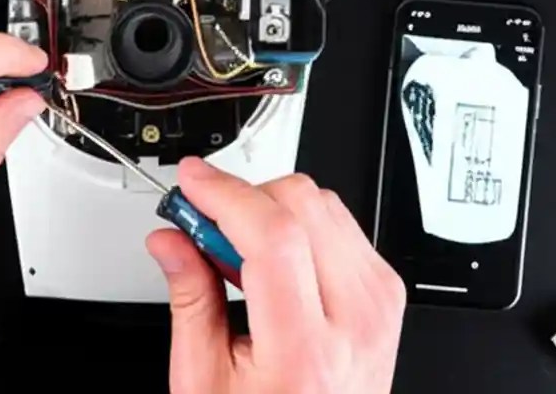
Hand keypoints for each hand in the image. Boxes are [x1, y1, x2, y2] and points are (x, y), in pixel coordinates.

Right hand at [147, 159, 405, 393]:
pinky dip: (300, 226)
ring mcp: (378, 303)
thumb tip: (169, 239)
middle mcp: (355, 321)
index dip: (226, 195)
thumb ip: (189, 299)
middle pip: (304, 206)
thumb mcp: (204, 380)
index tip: (193, 181)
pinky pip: (341, 223)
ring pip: (324, 204)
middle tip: (203, 222)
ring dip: (271, 209)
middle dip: (243, 198)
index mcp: (306, 351)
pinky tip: (274, 260)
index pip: (274, 238)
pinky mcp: (386, 292)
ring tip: (238, 252)